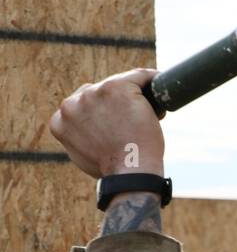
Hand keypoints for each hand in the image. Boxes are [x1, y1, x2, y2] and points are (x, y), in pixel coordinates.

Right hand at [49, 68, 164, 178]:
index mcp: (61, 119)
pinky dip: (151, 81)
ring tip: (150, 115)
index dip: (104, 113)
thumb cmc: (115, 171)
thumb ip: (82, 135)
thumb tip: (91, 129)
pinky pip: (139, 77)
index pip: (83, 106)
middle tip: (135, 121)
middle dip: (117, 104)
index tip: (119, 123)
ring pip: (120, 84)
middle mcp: (72, 102)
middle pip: (100, 93)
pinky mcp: (117, 86)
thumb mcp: (84, 154)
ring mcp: (94, 93)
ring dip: (136, 95)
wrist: (130, 173)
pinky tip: (160, 86)